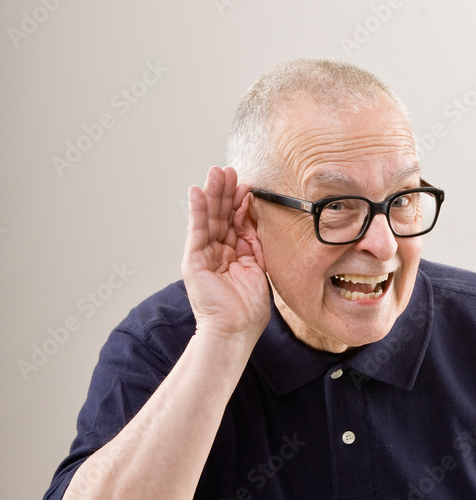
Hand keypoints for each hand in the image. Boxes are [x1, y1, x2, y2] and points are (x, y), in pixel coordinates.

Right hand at [181, 166, 270, 344]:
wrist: (236, 330)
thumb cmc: (249, 310)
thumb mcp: (258, 270)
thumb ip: (255, 245)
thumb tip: (254, 221)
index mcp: (234, 256)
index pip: (236, 224)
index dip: (241, 204)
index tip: (248, 185)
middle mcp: (218, 253)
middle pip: (222, 217)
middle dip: (226, 193)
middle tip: (229, 170)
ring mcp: (205, 256)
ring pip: (209, 219)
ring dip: (213, 195)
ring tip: (216, 172)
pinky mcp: (193, 261)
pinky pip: (196, 231)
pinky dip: (197, 211)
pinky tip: (198, 192)